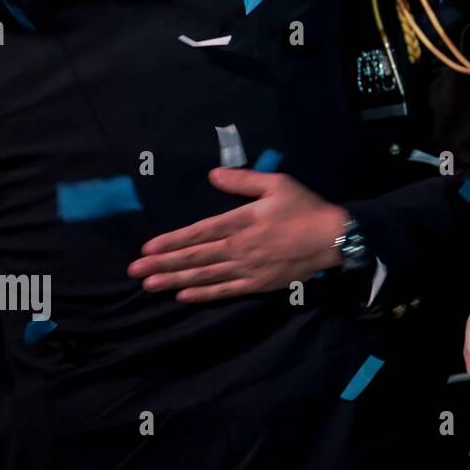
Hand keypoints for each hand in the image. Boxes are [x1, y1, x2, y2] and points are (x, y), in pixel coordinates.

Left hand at [130, 169, 346, 301]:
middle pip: (195, 257)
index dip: (171, 241)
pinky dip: (204, 294)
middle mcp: (239, 247)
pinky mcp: (258, 284)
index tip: (148, 248)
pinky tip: (184, 296)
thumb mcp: (277, 183)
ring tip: (150, 285)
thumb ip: (243, 179)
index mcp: (242, 221)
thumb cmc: (305, 208)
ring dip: (175, 280)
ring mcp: (248, 268)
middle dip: (163, 264)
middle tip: (135, 270)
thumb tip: (214, 174)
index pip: (199, 232)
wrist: (333, 238)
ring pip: (205, 276)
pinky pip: (226, 290)